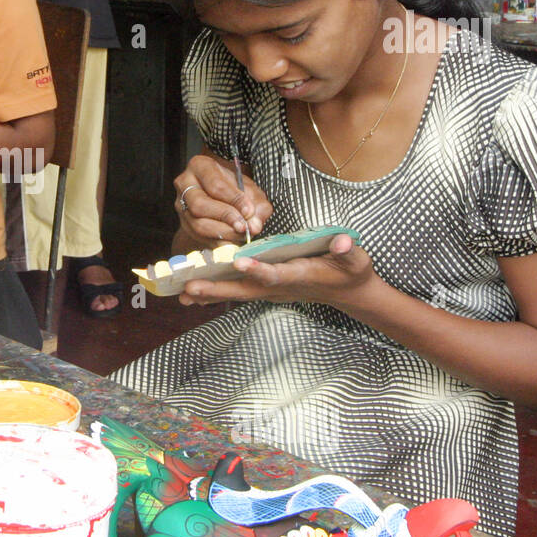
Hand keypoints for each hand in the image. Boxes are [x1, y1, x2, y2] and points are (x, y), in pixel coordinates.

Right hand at [175, 152, 272, 245]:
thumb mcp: (249, 189)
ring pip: (198, 224)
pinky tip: (233, 241)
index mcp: (199, 166)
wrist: (221, 198)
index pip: (215, 185)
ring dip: (223, 232)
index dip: (233, 200)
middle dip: (225, 217)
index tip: (249, 211)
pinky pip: (200, 238)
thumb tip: (254, 225)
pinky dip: (219, 242)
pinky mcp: (185, 225)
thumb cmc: (234, 188)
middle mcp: (185, 184)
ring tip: (241, 234)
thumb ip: (257, 204)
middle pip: (200, 205)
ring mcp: (181, 206)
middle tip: (244, 226)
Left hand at [179, 233, 378, 310]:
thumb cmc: (350, 272)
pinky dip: (215, 293)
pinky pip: (237, 292)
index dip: (258, 270)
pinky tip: (192, 294)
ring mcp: (271, 291)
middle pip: (245, 290)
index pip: (275, 274)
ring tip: (181, 295)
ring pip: (236, 293)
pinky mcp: (265, 289)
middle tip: (190, 288)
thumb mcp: (355, 258)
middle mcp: (280, 287)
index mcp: (299, 276)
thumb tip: (342, 242)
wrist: (348, 293)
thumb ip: (346, 249)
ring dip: (209, 294)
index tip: (239, 262)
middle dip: (217, 290)